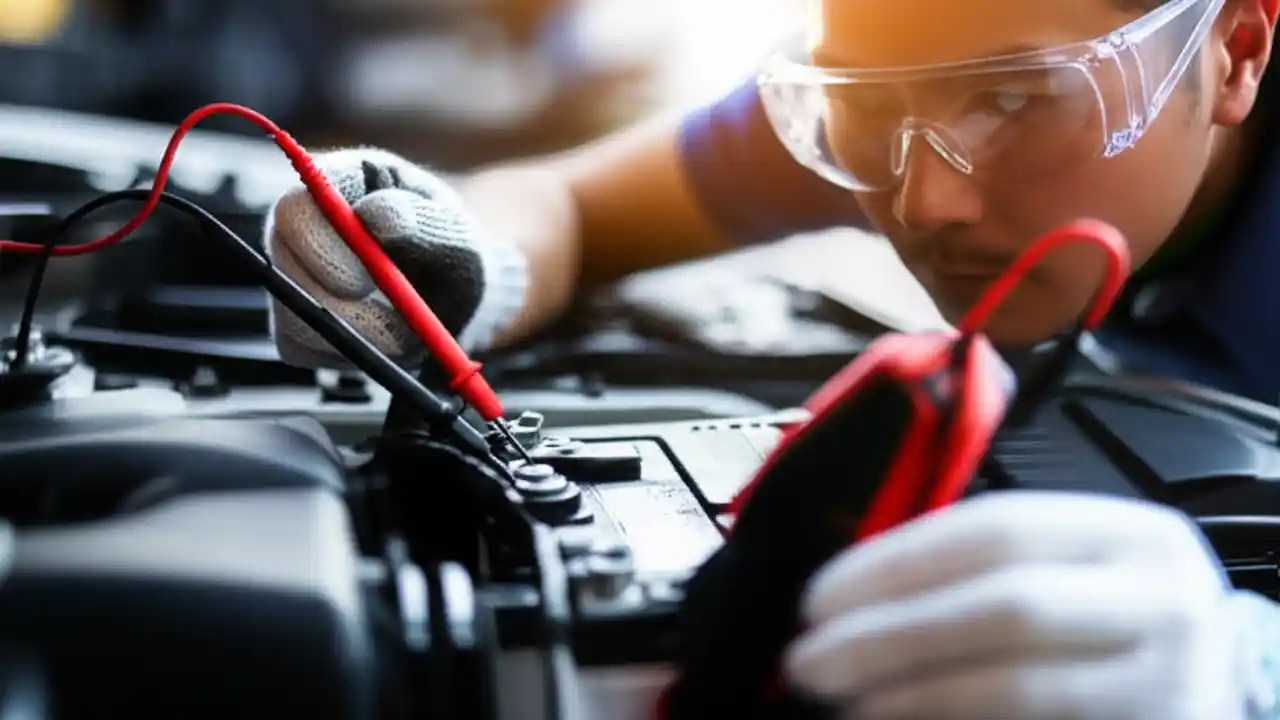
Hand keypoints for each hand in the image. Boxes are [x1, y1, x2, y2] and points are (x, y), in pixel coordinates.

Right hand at [265, 148, 527, 368]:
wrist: (458, 298)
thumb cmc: (455, 254)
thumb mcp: (455, 234)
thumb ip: (422, 221)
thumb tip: (373, 216)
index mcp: (341, 183)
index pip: (297, 206)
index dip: (320, 246)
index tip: (363, 282)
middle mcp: (304, 226)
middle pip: (282, 262)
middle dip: (337, 303)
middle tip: (393, 326)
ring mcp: (293, 272)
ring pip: (292, 314)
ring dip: (356, 335)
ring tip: (406, 334)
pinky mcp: (293, 319)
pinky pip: (300, 347)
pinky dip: (347, 354)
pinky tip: (383, 341)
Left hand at [785, 491, 1267, 719]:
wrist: (1201, 695)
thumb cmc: (1100, 625)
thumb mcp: (1063, 572)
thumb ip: (972, 565)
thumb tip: (840, 592)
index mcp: (1133, 537)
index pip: (995, 532)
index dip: (894, 564)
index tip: (817, 599)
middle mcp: (1165, 605)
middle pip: (1003, 609)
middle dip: (890, 635)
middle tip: (808, 661)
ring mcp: (1168, 686)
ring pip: (1013, 689)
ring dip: (907, 697)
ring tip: (841, 702)